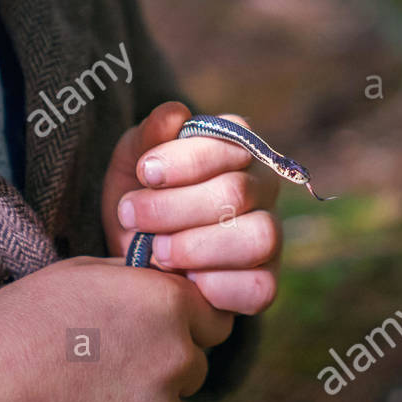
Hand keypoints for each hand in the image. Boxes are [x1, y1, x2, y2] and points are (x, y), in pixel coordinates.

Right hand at [0, 256, 232, 401]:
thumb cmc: (22, 320)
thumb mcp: (84, 272)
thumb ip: (140, 279)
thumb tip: (170, 282)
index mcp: (168, 305)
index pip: (215, 318)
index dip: (187, 320)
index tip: (157, 325)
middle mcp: (176, 358)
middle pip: (195, 364)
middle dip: (166, 360)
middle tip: (112, 357)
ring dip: (142, 398)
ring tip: (84, 387)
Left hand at [101, 101, 282, 314]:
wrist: (136, 260)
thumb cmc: (140, 201)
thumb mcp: (130, 166)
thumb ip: (148, 137)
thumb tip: (174, 115)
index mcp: (236, 148)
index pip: (227, 143)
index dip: (183, 159)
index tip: (144, 173)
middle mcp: (264, 186)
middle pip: (237, 192)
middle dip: (174, 207)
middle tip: (131, 216)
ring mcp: (270, 235)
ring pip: (260, 238)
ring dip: (197, 247)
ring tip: (157, 251)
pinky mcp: (266, 282)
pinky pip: (260, 286)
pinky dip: (216, 287)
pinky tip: (185, 282)